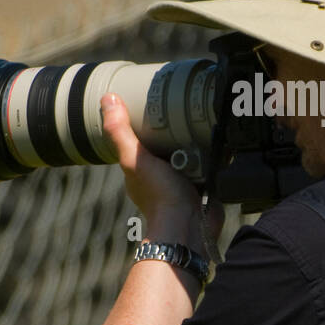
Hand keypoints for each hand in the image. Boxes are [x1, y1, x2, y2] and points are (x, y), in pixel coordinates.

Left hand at [99, 93, 222, 250]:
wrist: (190, 225)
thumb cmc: (160, 196)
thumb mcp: (135, 159)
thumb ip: (120, 132)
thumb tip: (107, 99)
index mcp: (140, 168)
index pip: (141, 139)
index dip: (146, 122)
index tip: (154, 102)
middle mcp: (160, 175)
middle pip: (167, 143)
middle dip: (176, 129)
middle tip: (185, 106)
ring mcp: (182, 181)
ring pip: (189, 153)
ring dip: (196, 140)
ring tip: (204, 118)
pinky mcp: (203, 185)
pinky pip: (208, 163)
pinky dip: (212, 154)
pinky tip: (217, 139)